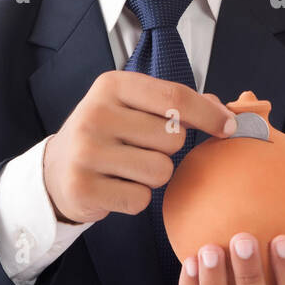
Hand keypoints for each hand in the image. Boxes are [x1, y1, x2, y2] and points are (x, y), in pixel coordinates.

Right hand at [42, 71, 237, 224]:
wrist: (55, 170)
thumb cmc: (107, 134)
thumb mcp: (135, 106)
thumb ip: (180, 105)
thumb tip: (226, 114)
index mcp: (112, 85)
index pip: (175, 97)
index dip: (209, 115)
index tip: (228, 127)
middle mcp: (95, 114)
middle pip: (173, 138)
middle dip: (169, 149)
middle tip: (141, 147)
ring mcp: (86, 152)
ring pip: (160, 171)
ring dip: (154, 176)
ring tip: (127, 168)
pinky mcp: (83, 188)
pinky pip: (140, 199)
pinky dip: (135, 197)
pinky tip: (115, 185)